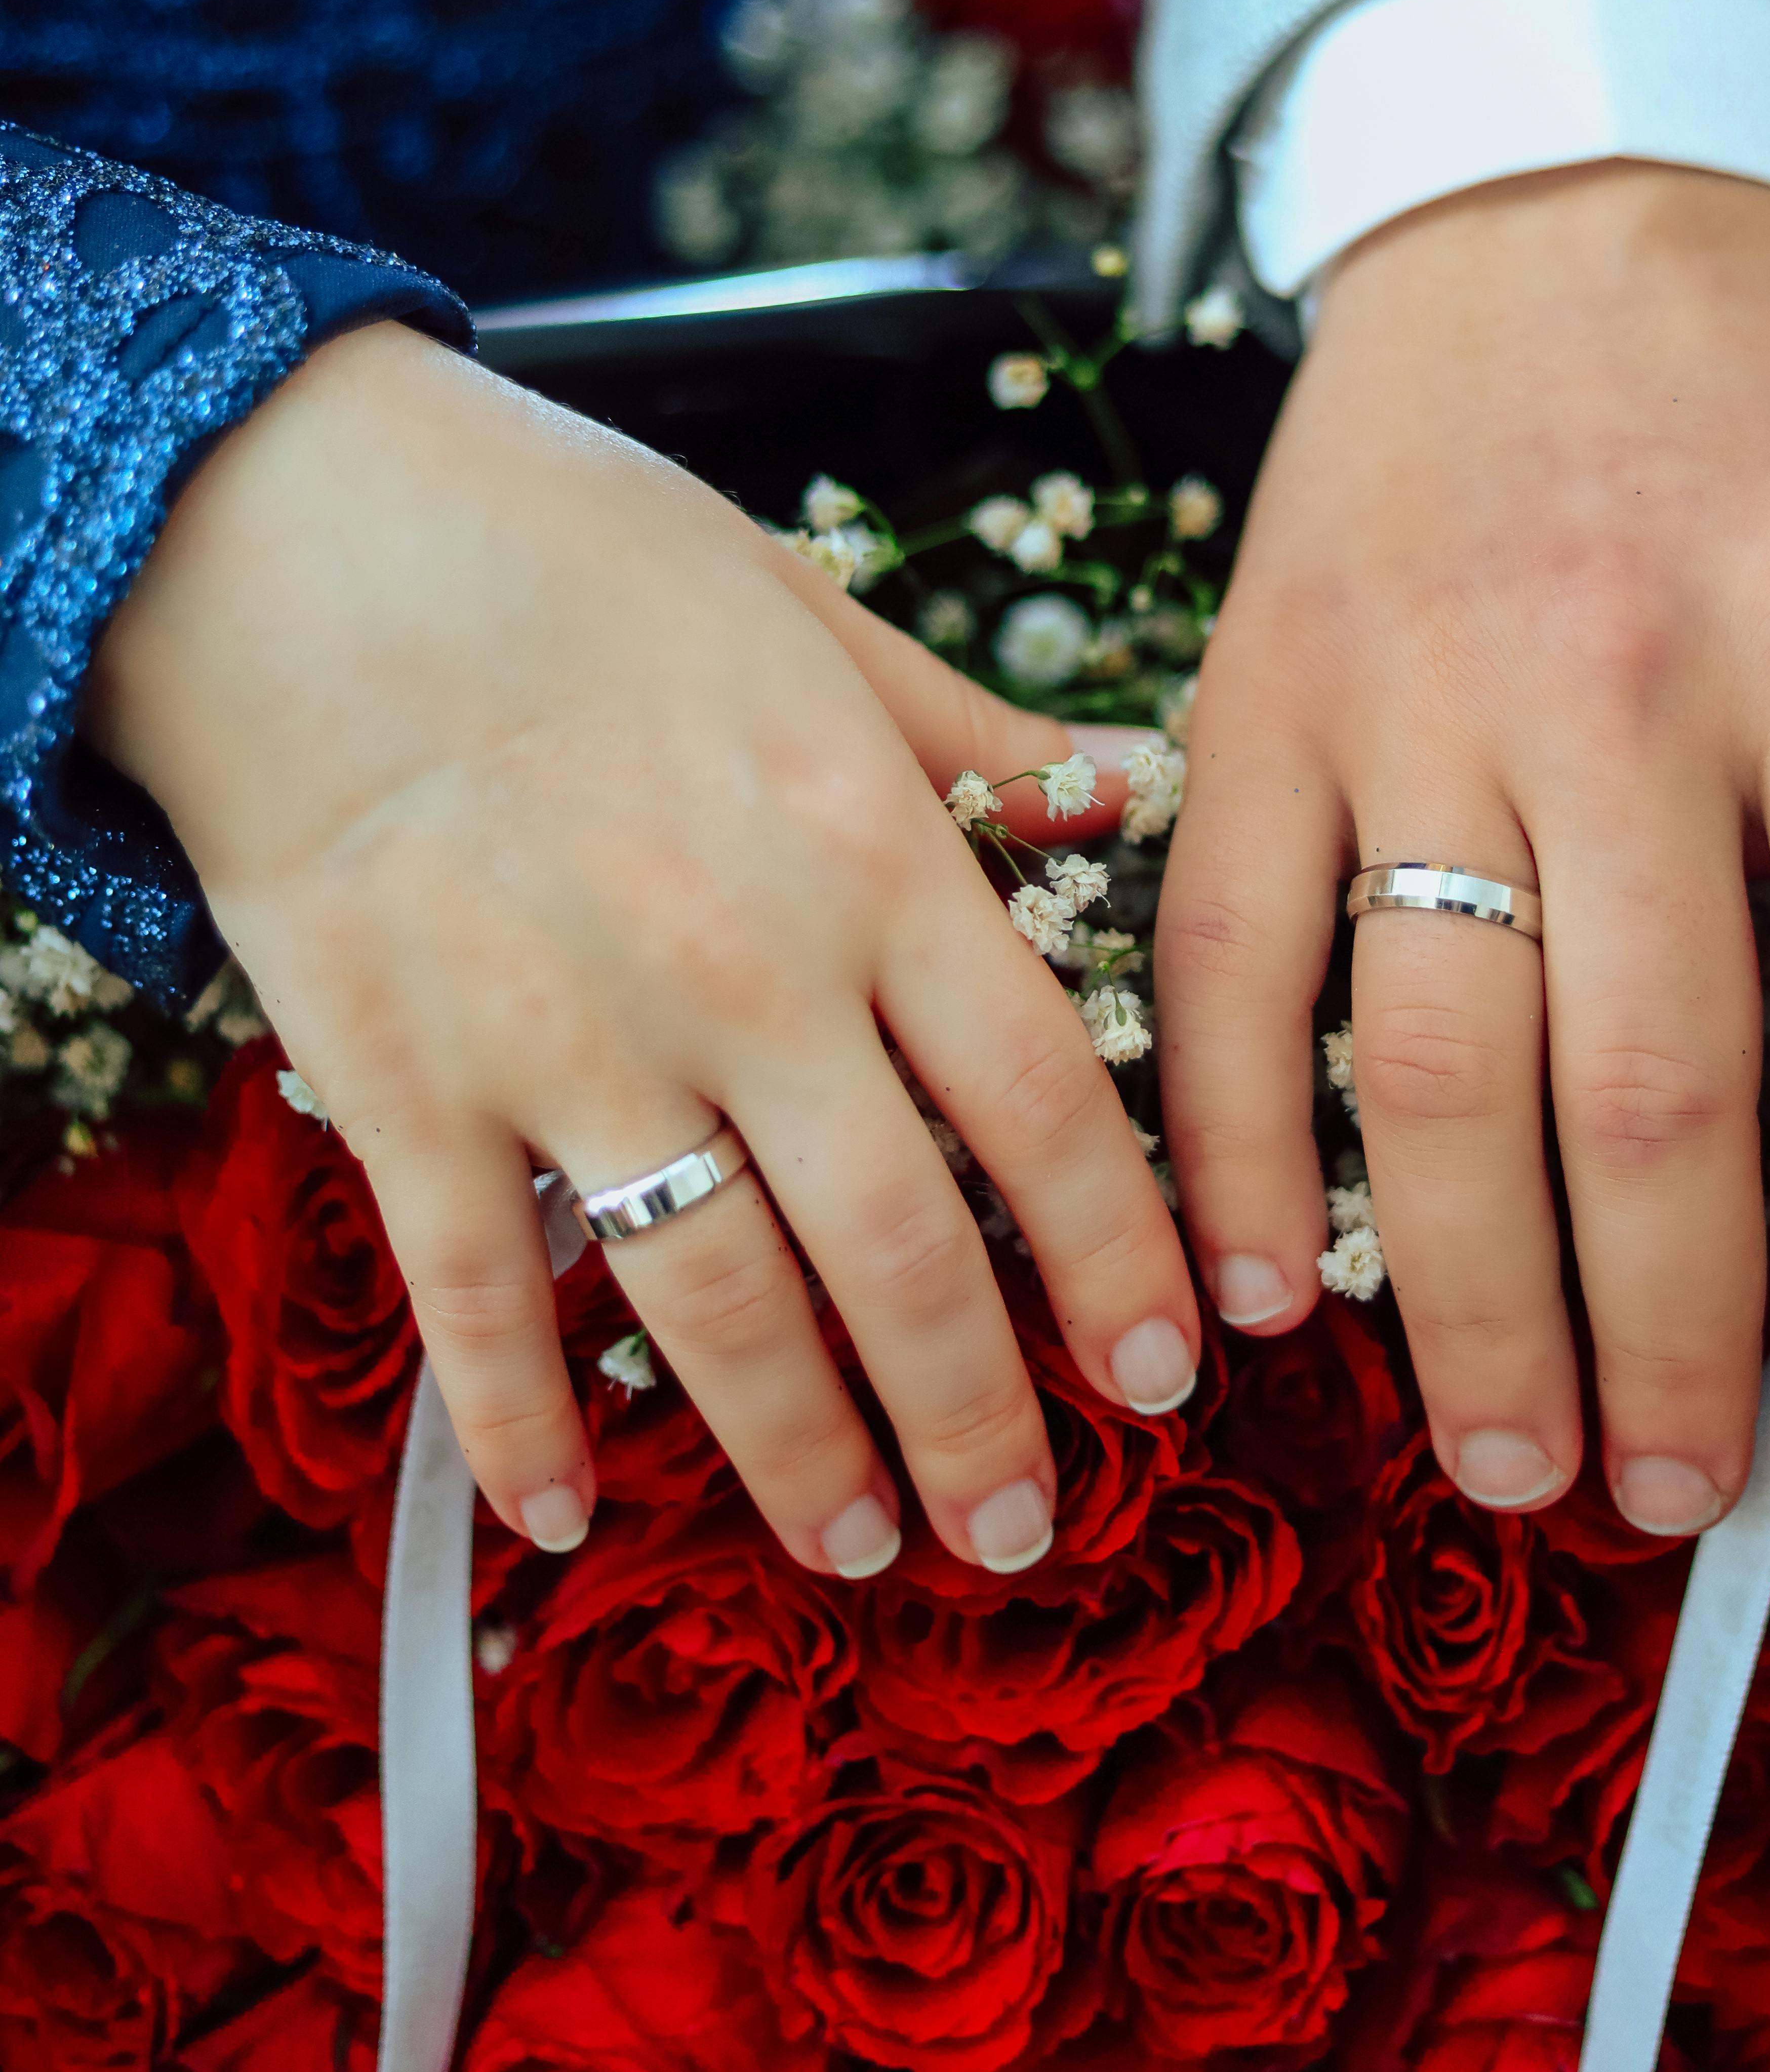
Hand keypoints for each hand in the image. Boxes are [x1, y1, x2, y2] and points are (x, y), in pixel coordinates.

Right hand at [85, 322, 1195, 1573]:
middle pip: (902, 1250)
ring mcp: (568, 1041)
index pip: (1043, 1107)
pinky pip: (480, 1296)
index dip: (1118, 1261)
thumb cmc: (572, 550)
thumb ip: (971, 737)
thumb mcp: (812, 613)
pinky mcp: (405, 1082)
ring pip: (718, 1307)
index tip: (1165, 1375)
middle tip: (1021, 1529)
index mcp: (866, 854)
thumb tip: (1124, 790)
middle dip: (979, 1417)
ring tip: (862, 1546)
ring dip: (801, 1453)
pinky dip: (517, 1425)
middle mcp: (744, 972)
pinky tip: (559, 1521)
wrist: (303, 525)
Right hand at [1158, 164, 1769, 1530]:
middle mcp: (1621, 680)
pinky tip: (1265, 1294)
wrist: (1554, 193)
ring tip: (1510, 1452)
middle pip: (1650, 1086)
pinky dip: (1228, 1143)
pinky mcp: (1260, 691)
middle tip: (1668, 1489)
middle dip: (1668, 1337)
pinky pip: (1223, 954)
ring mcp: (1415, 690)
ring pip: (1427, 1055)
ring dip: (1466, 1296)